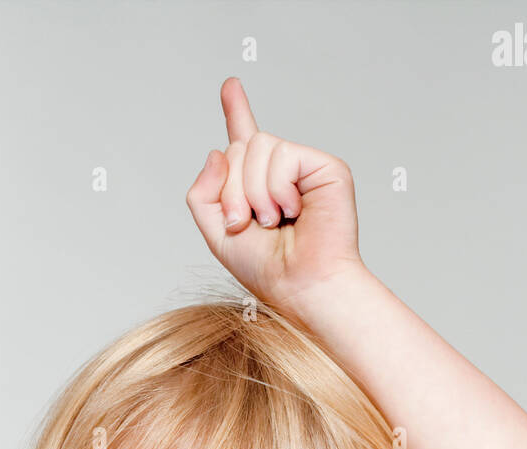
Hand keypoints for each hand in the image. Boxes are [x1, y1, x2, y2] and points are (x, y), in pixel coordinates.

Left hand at [185, 77, 365, 318]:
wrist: (300, 285)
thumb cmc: (266, 269)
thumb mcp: (216, 233)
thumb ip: (202, 193)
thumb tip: (216, 150)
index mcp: (257, 186)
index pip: (244, 139)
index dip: (236, 111)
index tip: (230, 86)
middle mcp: (281, 172)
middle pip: (238, 147)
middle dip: (231, 189)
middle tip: (244, 224)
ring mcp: (303, 167)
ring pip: (257, 146)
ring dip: (253, 191)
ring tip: (271, 221)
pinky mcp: (325, 166)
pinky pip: (283, 154)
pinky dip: (277, 187)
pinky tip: (292, 210)